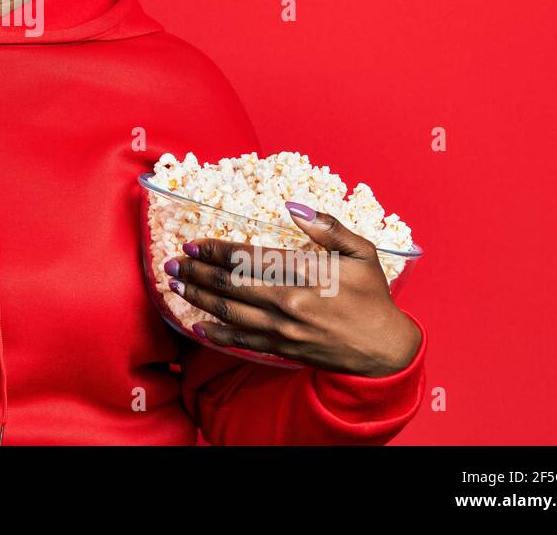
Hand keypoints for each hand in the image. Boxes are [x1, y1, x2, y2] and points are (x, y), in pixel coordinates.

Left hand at [165, 204, 420, 376]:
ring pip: (229, 312)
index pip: (249, 258)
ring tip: (175, 285)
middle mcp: (288, 301)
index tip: (193, 244)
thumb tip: (293, 206)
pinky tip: (196, 325)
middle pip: (230, 284)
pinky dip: (216, 333)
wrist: (384, 350)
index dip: (216, 251)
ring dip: (198, 298)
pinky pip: (241, 341)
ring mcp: (282, 329)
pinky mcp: (282, 349)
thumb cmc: (373, 297)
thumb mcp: (361, 253)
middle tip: (171, 263)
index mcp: (305, 273)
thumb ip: (327, 227)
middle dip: (197, 272)